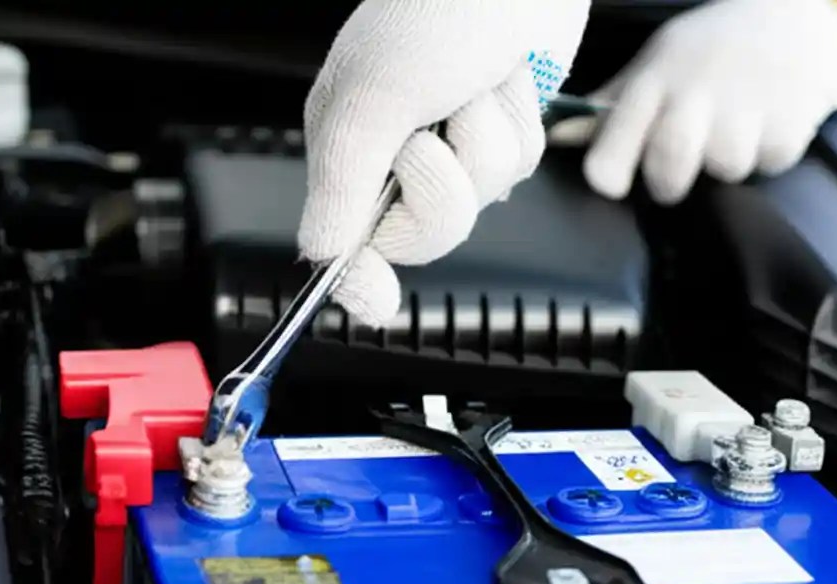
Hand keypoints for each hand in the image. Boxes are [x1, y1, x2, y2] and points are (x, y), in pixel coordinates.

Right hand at [299, 0, 590, 326]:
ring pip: (480, 199)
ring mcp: (451, 146)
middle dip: (444, 187)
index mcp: (347, 146)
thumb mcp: (372, 99)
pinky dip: (517, 128)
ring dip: (488, 144)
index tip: (376, 302)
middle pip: (423, 231)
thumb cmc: (435, 9)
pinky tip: (503, 85)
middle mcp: (395, 154)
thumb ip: (341, 183)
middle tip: (435, 136)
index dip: (358, 276)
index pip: (345, 237)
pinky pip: (517, 167)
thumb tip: (318, 254)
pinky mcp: (496, 133)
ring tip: (472, 91)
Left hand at [583, 0, 836, 204]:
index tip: (612, 182)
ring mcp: (746, 108)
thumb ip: (609, 107)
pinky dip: (768, 152)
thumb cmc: (709, 50)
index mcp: (654, 83)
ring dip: (727, 162)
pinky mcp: (790, 122)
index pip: (614, 141)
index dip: (608, 171)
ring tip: (732, 132)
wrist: (794, 13)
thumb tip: (558, 137)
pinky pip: (769, 164)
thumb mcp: (655, 65)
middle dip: (669, 183)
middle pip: (669, 165)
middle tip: (677, 173)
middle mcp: (696, 94)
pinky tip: (766, 123)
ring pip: (724, 170)